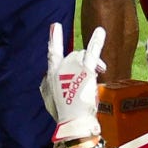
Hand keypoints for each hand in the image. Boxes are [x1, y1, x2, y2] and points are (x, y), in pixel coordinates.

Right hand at [44, 23, 106, 143]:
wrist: (73, 121)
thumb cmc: (63, 113)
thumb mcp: (49, 97)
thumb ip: (48, 83)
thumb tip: (47, 75)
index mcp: (50, 74)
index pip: (53, 53)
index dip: (54, 39)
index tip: (56, 26)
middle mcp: (60, 68)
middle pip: (74, 54)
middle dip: (83, 62)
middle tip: (94, 72)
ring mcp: (73, 68)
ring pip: (84, 55)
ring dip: (92, 62)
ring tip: (99, 71)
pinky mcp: (86, 71)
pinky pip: (91, 52)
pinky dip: (97, 41)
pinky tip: (100, 31)